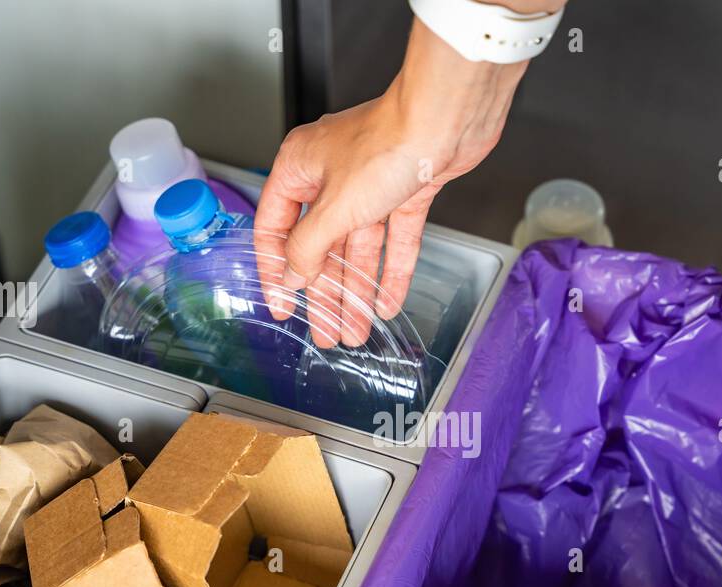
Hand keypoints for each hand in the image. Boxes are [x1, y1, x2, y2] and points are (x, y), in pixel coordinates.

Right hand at [254, 18, 527, 346]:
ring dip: (356, 291)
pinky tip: (387, 304)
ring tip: (354, 330)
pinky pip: (393, 241)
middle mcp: (331, 175)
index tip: (283, 305)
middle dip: (324, 293)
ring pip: (358, 248)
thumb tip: (291, 276)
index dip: (276, 270)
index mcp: (300, 167)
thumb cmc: (388, 143)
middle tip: (324, 331)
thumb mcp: (335, 207)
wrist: (446, 119)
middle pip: (320, 246)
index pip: (275, 227)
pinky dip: (391, 272)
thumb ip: (308, 247)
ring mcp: (370, 185)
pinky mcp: (405, 192)